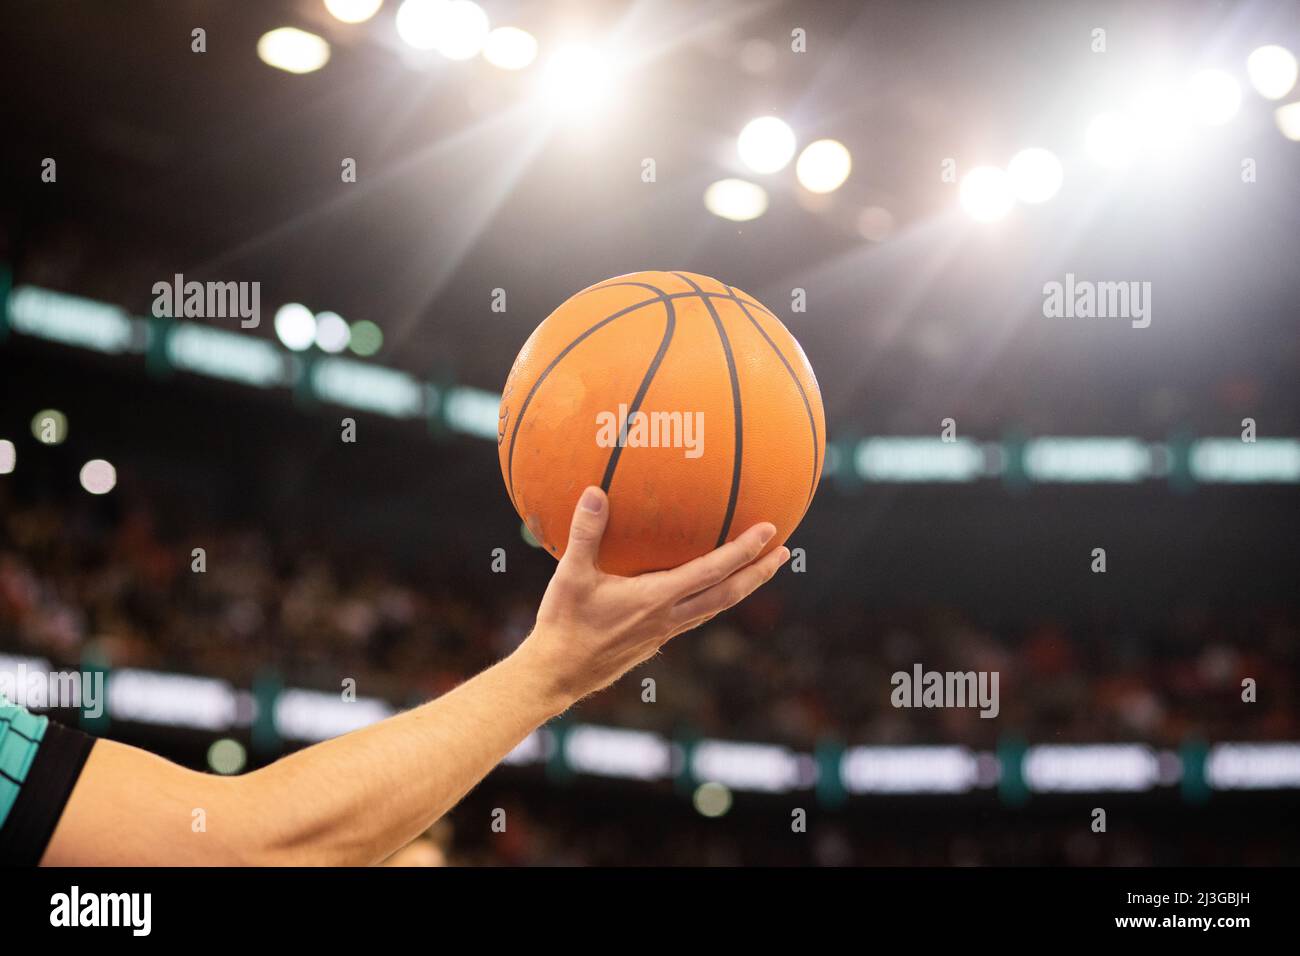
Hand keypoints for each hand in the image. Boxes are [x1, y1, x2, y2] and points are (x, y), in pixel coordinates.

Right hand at [515, 486, 789, 710]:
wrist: (556, 676)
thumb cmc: (562, 625)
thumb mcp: (570, 575)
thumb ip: (585, 532)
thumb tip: (596, 491)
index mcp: (655, 599)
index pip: (712, 573)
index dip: (744, 552)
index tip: (770, 532)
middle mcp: (668, 618)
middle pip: (728, 595)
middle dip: (759, 573)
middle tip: (785, 552)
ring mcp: (663, 632)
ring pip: (715, 608)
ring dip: (742, 588)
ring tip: (760, 569)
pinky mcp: (654, 641)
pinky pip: (695, 615)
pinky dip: (714, 598)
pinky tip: (707, 589)